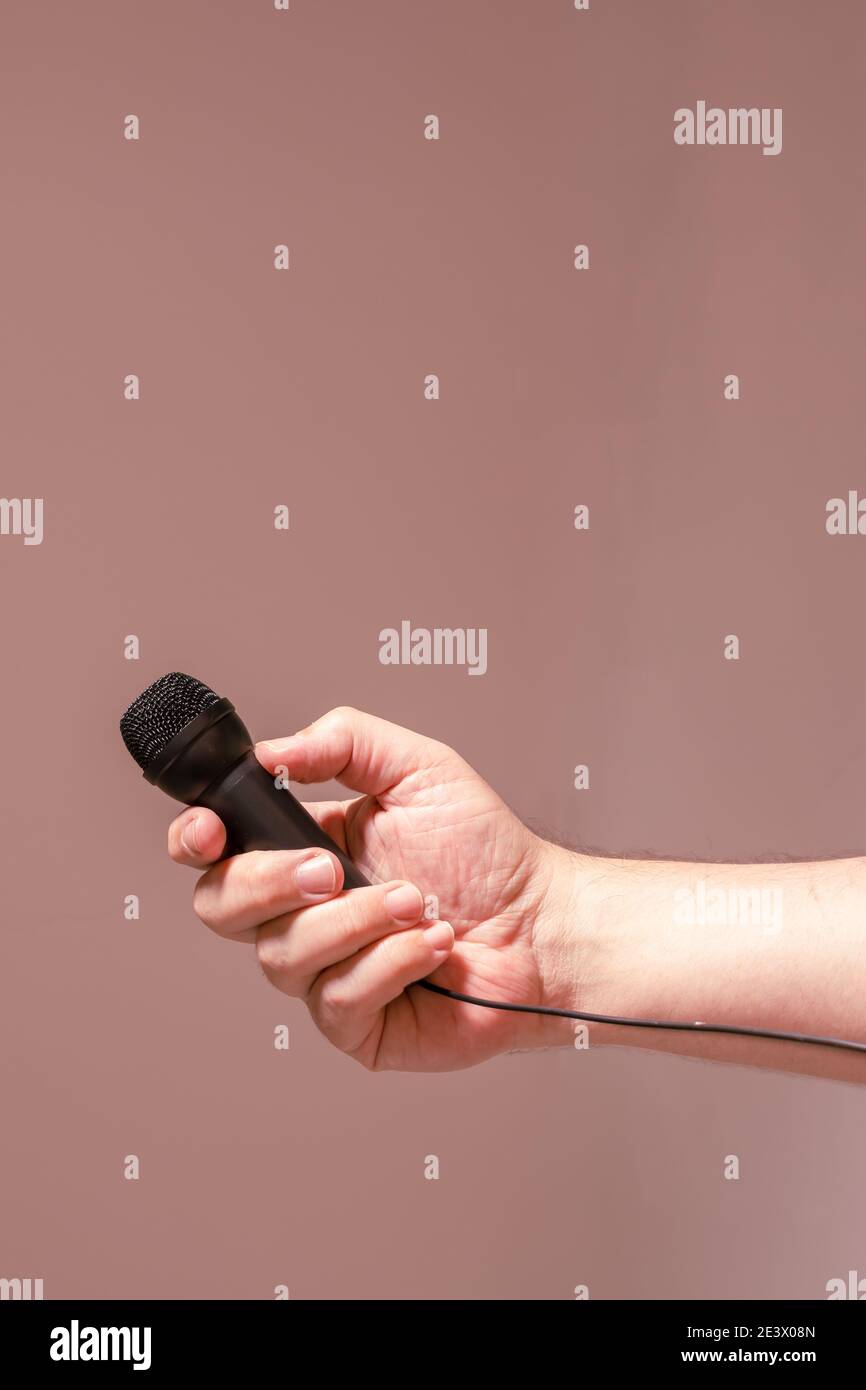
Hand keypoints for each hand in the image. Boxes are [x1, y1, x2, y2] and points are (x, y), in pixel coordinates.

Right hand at [168, 707, 573, 1071]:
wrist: (544, 921)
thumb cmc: (487, 852)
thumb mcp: (417, 768)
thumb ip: (343, 740)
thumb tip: (271, 752)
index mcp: (300, 850)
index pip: (214, 851)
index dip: (192, 841)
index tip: (208, 830)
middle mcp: (302, 914)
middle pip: (220, 908)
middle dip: (271, 883)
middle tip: (334, 868)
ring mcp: (323, 974)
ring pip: (282, 957)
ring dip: (357, 921)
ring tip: (419, 902)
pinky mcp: (355, 1026)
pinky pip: (337, 1000)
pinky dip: (391, 963)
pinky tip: (433, 945)